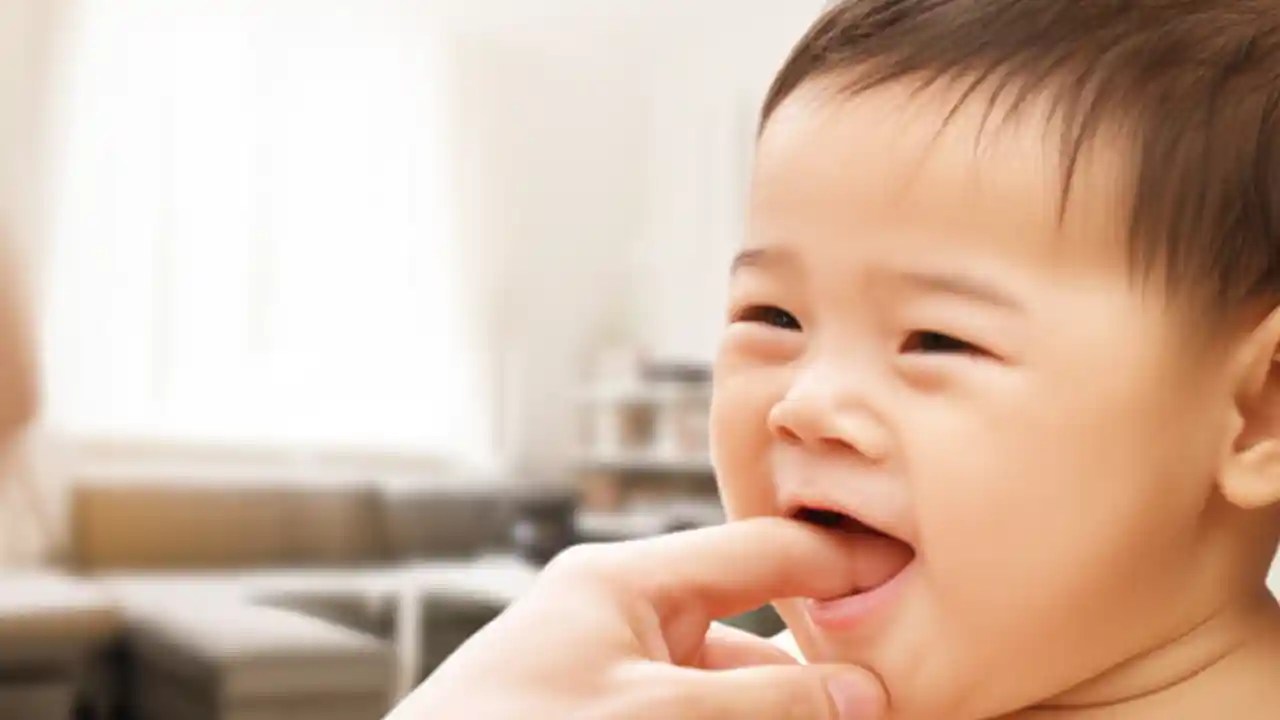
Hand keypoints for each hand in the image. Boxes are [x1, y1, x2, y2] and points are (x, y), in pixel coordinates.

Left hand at [386, 517, 901, 718]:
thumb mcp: (653, 715)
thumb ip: (765, 702)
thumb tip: (867, 694)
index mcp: (622, 582)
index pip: (758, 550)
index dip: (840, 557)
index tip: (909, 569)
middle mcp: (615, 619)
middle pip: (747, 635)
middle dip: (812, 675)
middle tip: (880, 700)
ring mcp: (604, 676)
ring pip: (719, 689)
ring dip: (773, 709)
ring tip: (830, 718)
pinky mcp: (597, 713)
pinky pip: (684, 715)